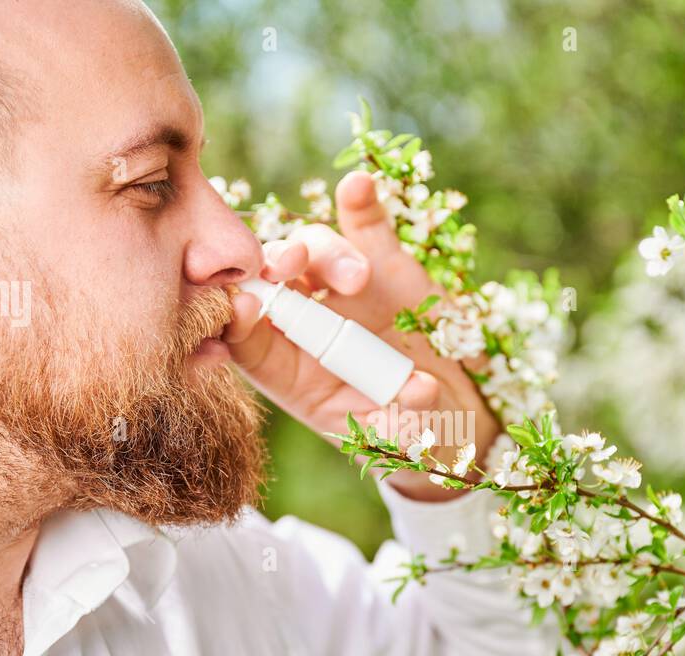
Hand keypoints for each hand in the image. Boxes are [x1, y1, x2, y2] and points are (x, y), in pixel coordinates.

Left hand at [225, 170, 498, 500]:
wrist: (445, 408)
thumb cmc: (406, 432)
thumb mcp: (397, 439)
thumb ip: (403, 422)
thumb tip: (419, 393)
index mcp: (290, 371)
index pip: (247, 338)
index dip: (239, 318)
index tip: (247, 306)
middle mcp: (309, 323)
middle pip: (273, 281)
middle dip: (273, 267)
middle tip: (288, 267)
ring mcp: (345, 289)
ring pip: (315, 251)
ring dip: (327, 254)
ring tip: (359, 278)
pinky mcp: (386, 262)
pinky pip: (365, 225)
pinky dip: (360, 202)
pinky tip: (358, 186)